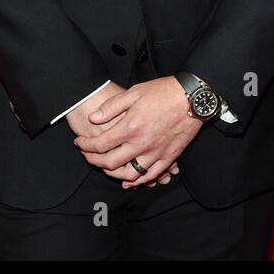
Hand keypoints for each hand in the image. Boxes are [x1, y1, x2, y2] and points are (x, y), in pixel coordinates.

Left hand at [74, 77, 203, 189]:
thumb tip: (94, 118)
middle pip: (110, 163)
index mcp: (130, 127)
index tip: (80, 143)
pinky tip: (129, 180)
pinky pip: (151, 175)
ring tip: (106, 167)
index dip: (86, 146)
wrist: (193, 98)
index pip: (100, 145)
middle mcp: (141, 144)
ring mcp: (155, 153)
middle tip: (88, 155)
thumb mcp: (134, 93)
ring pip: (129, 174)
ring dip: (113, 174)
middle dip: (94, 161)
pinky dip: (138, 181)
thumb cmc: (164, 92)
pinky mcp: (168, 157)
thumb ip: (112, 107)